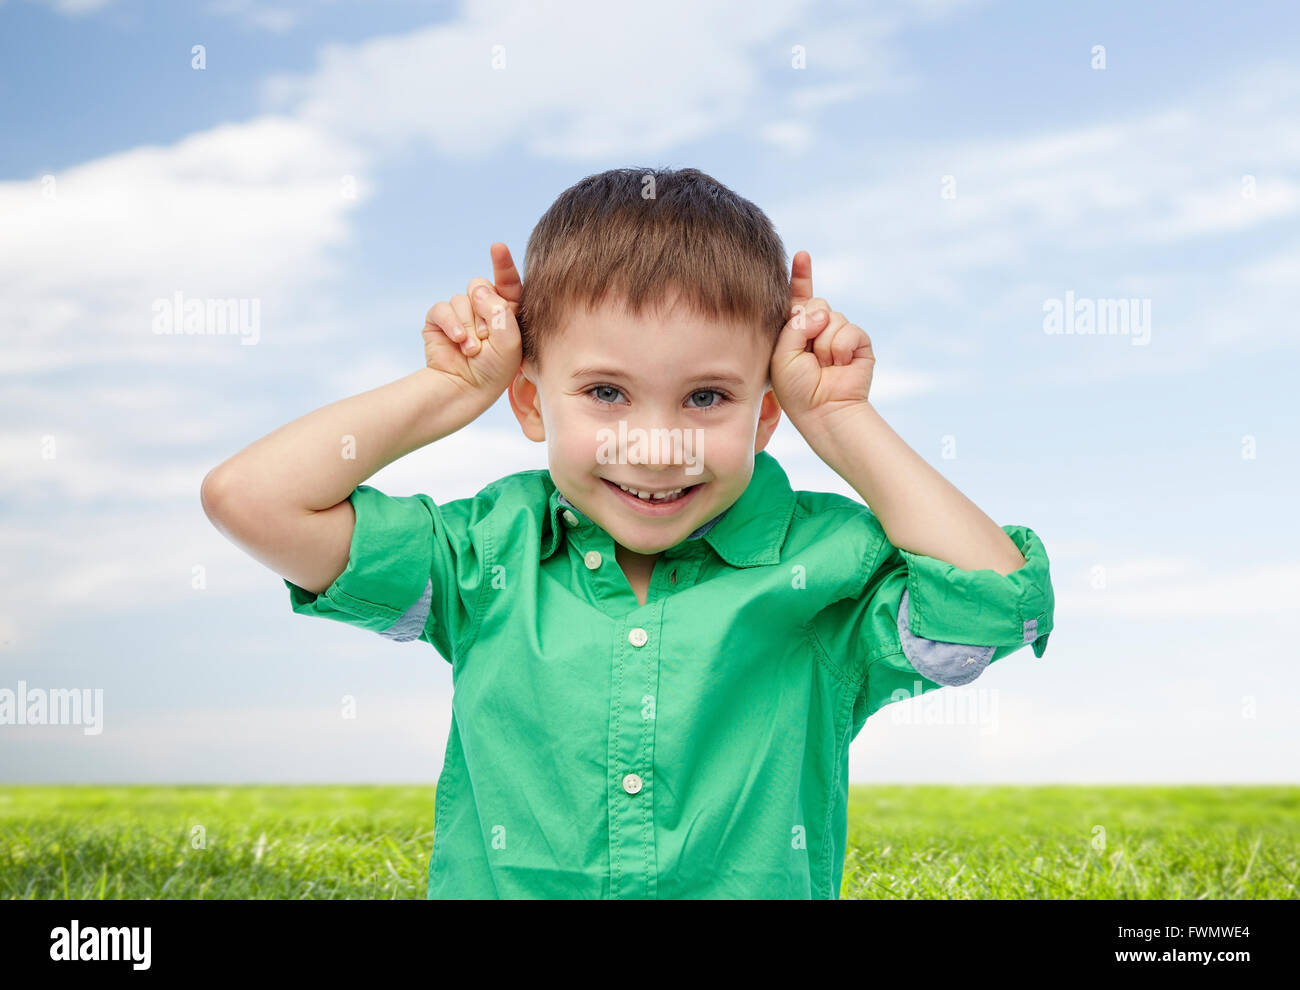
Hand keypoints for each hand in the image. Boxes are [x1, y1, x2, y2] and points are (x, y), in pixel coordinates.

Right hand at [422, 242, 522, 400]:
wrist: (465, 388)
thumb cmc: (494, 370)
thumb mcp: (509, 342)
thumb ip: (500, 312)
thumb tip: (477, 291)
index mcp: (507, 311)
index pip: (507, 282)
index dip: (503, 264)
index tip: (497, 248)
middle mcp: (484, 308)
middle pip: (481, 285)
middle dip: (483, 309)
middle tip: (486, 336)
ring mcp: (461, 313)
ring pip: (461, 298)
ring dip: (468, 326)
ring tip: (473, 349)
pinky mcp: (439, 320)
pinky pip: (442, 308)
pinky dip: (451, 324)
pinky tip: (458, 341)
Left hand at [770, 250, 874, 435]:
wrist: (823, 410)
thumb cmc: (796, 388)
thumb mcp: (781, 354)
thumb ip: (794, 325)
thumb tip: (824, 312)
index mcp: (794, 332)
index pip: (797, 298)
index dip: (800, 276)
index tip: (802, 256)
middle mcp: (817, 330)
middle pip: (815, 302)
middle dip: (808, 323)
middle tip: (807, 352)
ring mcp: (839, 335)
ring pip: (832, 315)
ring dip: (824, 342)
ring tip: (823, 365)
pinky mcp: (859, 342)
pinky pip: (849, 329)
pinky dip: (840, 348)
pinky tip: (839, 365)